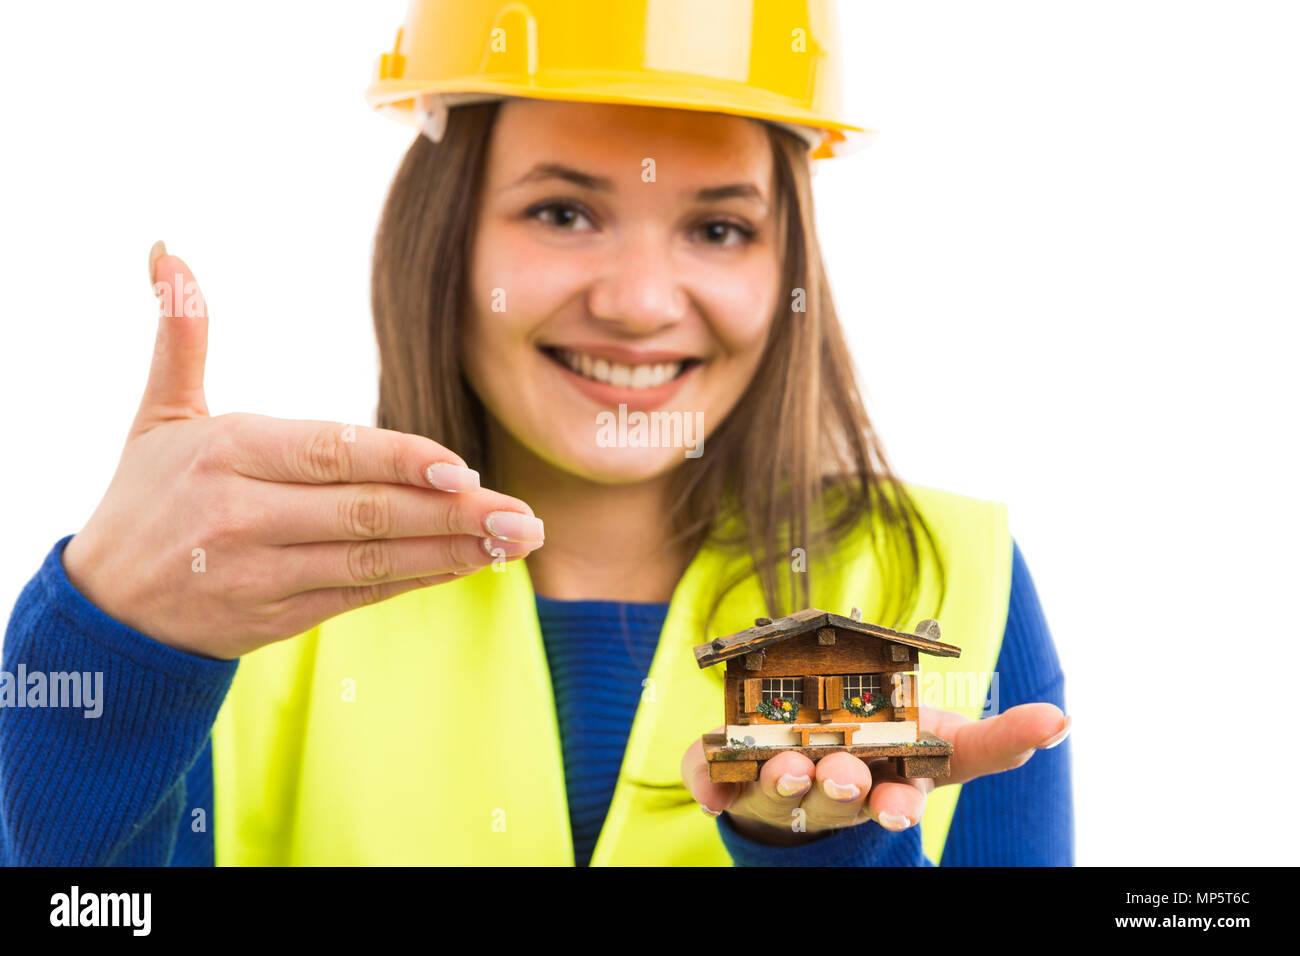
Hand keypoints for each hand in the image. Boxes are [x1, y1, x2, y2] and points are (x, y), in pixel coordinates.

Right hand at [62, 243, 544, 660]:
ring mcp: (263, 572)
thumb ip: (181, 336)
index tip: (465, 469)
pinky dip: (419, 579)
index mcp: (228, 453)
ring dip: (452, 551)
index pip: (330, 453)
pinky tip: (468, 564)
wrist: (105, 611)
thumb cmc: (145, 499)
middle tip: (523, 512)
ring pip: (373, 561)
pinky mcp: (278, 618)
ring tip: (516, 540)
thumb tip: (166, 248)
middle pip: (367, 512)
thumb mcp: (158, 415)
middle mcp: (245, 515)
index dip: (400, 461)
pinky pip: (361, 595)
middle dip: (453, 513)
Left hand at [682, 703, 1070, 845]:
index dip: (898, 805)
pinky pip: (711, 774)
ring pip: (777, 786)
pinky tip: (707, 788)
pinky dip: (707, 779)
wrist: (817, 770)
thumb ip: (1000, 740)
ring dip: (783, 778)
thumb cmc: (887, 754)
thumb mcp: (945, 747)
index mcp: (884, 785)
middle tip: (844, 776)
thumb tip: (1062, 723)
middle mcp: (833, 790)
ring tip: (787, 766)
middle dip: (841, 787)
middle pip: (837, 795)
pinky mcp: (732, 776)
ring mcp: (780, 785)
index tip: (899, 804)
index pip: (898, 801)